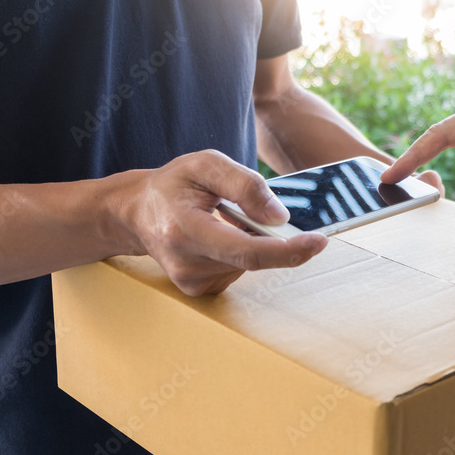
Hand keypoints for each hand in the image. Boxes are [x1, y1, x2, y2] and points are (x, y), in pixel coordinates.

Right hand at [120, 150, 327, 295]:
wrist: (136, 213)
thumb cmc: (172, 186)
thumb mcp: (205, 165)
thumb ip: (244, 184)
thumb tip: (279, 216)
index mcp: (184, 230)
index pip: (246, 250)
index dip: (287, 250)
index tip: (318, 241)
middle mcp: (186, 264)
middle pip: (253, 257)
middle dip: (273, 237)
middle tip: (265, 212)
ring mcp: (191, 282)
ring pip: (249, 263)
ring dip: (253, 240)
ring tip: (224, 218)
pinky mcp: (199, 289)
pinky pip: (239, 269)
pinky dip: (242, 250)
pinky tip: (221, 235)